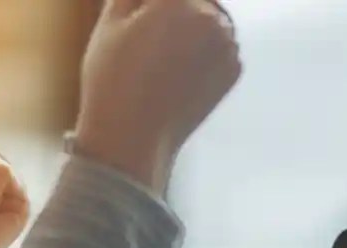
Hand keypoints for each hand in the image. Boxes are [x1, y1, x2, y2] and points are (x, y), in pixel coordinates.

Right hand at [74, 0, 242, 193]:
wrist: (135, 136)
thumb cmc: (114, 76)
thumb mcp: (112, 20)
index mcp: (180, 0)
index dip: (151, 4)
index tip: (142, 16)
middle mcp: (214, 18)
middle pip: (196, 0)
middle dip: (176, 8)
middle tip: (150, 32)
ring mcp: (229, 46)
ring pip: (212, 18)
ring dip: (194, 24)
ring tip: (165, 51)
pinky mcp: (234, 70)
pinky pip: (221, 45)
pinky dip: (207, 48)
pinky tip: (181, 69)